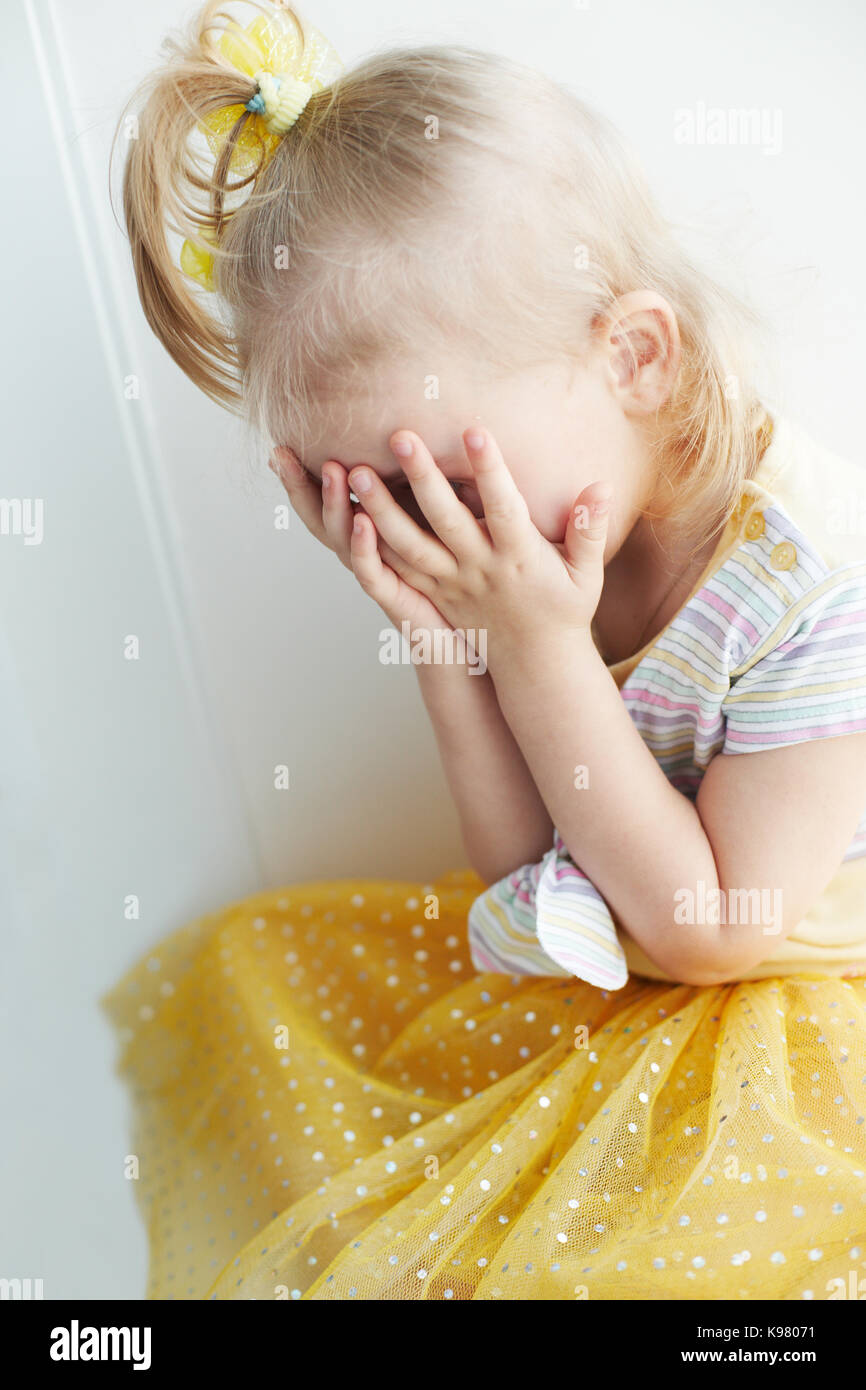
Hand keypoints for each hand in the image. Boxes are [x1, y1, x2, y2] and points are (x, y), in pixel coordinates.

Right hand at [269, 446, 452, 634]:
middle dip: (302, 485)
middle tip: (283, 454)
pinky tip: (363, 521)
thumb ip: (433, 483)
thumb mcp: (443, 519)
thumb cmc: (461, 576)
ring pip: (343, 539)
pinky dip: (364, 547)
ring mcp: (376, 575)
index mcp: (372, 530)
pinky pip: (372, 572)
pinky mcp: (393, 599)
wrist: (467, 636)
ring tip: (336, 471)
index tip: (283, 444)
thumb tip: (438, 429)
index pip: (329, 498)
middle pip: (322, 516)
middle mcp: (364, 552)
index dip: (305, 475)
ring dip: (338, 504)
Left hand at [344, 428, 611, 657]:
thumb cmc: (565, 610)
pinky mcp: (431, 594)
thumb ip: (589, 530)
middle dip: (422, 478)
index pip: (504, 508)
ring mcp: (450, 584)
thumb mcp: (587, 575)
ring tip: (354, 471)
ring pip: (408, 546)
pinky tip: (348, 514)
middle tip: (399, 435)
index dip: (490, 470)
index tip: (474, 429)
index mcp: (519, 558)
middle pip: (446, 521)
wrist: (535, 664)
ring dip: (380, 510)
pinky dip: (371, 547)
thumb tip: (602, 485)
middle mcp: (479, 570)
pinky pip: (395, 571)